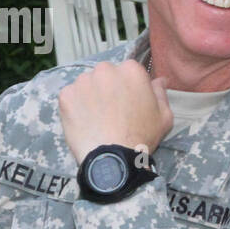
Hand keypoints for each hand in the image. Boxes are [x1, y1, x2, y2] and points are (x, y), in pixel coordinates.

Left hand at [58, 59, 173, 163]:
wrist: (113, 158)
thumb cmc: (142, 137)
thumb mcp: (164, 116)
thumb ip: (161, 94)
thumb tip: (160, 80)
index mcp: (131, 70)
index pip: (129, 71)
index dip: (129, 87)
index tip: (129, 102)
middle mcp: (105, 70)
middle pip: (106, 74)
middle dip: (108, 88)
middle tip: (112, 111)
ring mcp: (83, 81)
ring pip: (87, 84)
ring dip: (91, 95)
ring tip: (97, 118)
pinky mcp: (66, 95)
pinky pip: (71, 96)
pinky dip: (76, 106)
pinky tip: (85, 121)